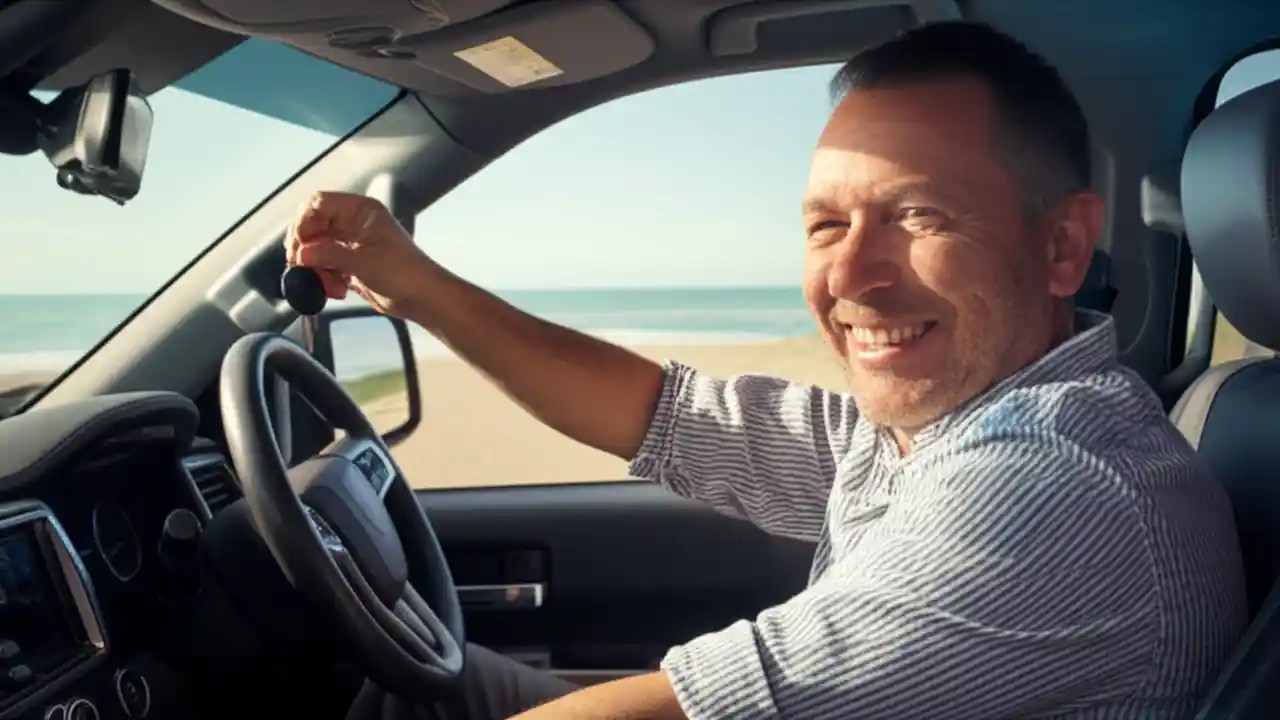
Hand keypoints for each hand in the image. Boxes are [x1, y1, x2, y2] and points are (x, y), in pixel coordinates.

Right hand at [284, 191, 435, 317]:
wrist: (421, 298)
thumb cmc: (404, 274)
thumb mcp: (364, 262)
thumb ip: (330, 255)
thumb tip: (301, 253)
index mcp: (361, 211)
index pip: (320, 203)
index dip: (304, 221)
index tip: (300, 244)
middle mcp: (354, 222)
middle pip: (312, 224)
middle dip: (305, 247)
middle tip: (301, 266)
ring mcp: (350, 242)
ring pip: (315, 247)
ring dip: (314, 267)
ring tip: (328, 284)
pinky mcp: (348, 262)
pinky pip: (323, 264)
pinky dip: (323, 277)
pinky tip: (336, 289)